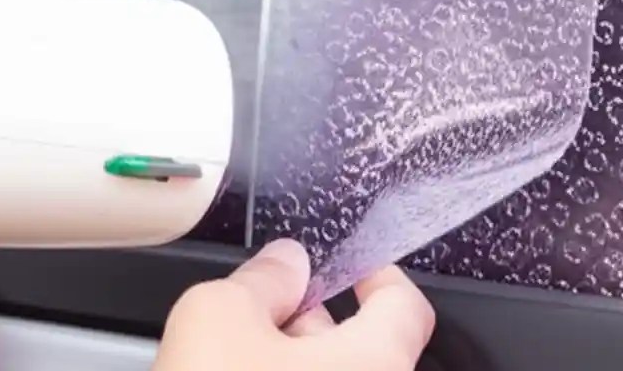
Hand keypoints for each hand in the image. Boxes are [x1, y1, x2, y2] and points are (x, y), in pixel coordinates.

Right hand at [154, 240, 434, 370]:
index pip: (405, 305)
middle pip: (357, 347)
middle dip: (307, 322)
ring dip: (281, 360)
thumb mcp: (218, 316)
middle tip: (258, 312)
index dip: (375, 273)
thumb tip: (283, 263)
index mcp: (373, 365)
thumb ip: (261, 278)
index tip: (355, 262)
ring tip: (224, 358)